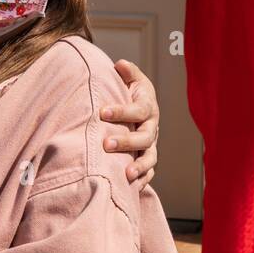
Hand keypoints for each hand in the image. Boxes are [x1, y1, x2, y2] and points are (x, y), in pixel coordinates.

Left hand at [100, 59, 159, 188]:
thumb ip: (127, 72)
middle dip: (126, 142)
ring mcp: (151, 145)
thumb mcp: (131, 79)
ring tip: (126, 174)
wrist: (138, 111)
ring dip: (139, 166)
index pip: (138, 110)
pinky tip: (130, 187)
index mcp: (148, 107)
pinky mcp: (147, 159)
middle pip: (144, 137)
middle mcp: (152, 128)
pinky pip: (149, 173)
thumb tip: (120, 65)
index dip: (121, 111)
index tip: (102, 112)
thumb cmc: (130, 93)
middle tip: (105, 144)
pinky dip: (142, 181)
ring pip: (150, 158)